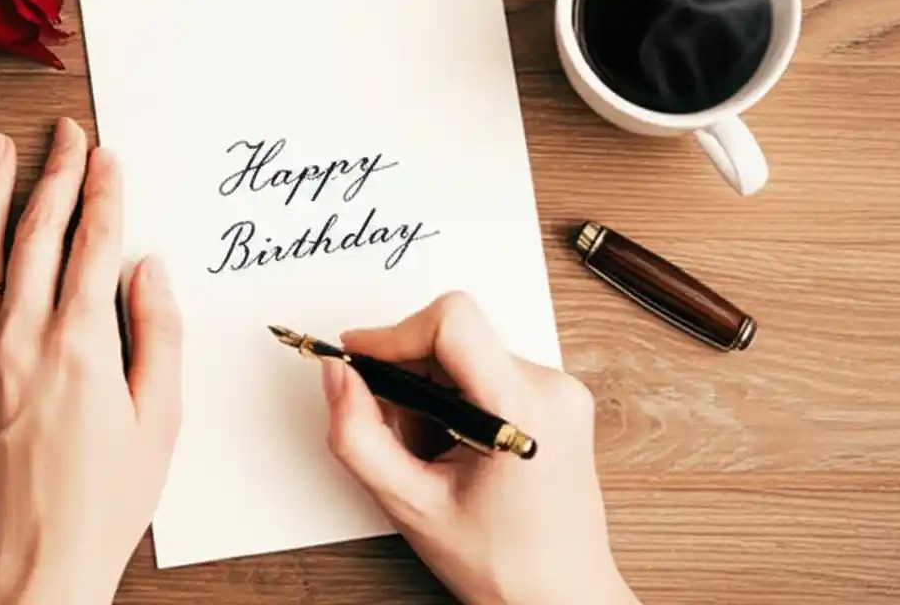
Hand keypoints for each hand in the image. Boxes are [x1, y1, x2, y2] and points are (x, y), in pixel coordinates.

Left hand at [0, 118, 181, 604]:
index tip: (110, 157)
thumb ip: (158, 334)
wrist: (36, 561)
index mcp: (81, 346)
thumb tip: (151, 269)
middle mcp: (22, 338)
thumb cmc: (105, 500)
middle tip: (65, 134)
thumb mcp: (160, 419)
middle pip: (36, 233)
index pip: (93, 243)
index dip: (105, 192)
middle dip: (55, 174)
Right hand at [320, 292, 637, 604]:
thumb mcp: (411, 505)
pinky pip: (484, 369)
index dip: (392, 334)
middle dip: (407, 376)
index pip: (452, 321)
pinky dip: (452, 398)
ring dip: (428, 391)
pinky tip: (452, 447)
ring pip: (464, 353)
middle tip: (395, 433)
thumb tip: (337, 375)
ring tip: (429, 452)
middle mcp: (553, 388)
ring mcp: (560, 391)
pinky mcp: (555, 398)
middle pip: (452, 336)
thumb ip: (358, 435)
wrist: (562, 595)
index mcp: (526, 409)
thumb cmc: (502, 563)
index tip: (357, 360)